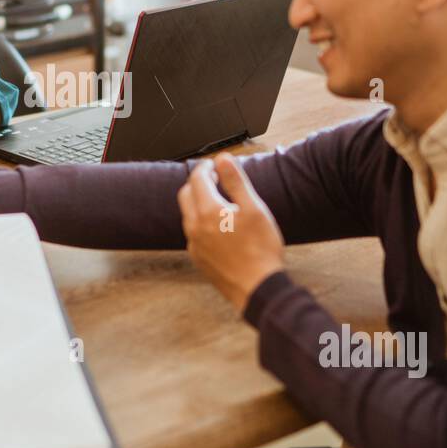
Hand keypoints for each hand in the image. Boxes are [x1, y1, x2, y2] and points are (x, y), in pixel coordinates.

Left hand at [177, 153, 286, 312]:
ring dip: (198, 202)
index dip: (206, 167)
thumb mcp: (254, 209)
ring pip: (188, 215)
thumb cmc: (261, 249)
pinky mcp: (198, 259)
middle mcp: (195, 227)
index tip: (215, 165)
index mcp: (208, 211)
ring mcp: (194, 245)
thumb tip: (223, 159)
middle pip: (186, 194)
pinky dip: (200, 221)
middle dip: (198, 182)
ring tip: (220, 201)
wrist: (258, 288)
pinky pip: (193, 233)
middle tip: (214, 178)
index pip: (197, 179)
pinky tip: (219, 226)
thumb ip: (236, 181)